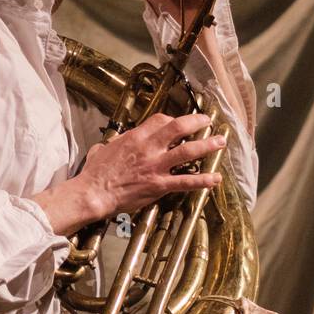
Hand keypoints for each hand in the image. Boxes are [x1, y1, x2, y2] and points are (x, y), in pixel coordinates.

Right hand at [77, 112, 225, 220]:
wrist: (93, 192)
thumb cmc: (95, 173)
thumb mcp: (103, 149)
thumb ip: (114, 143)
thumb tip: (114, 143)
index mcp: (136, 137)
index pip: (161, 120)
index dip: (174, 120)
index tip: (180, 123)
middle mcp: (149, 148)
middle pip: (179, 128)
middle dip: (197, 122)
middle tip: (208, 121)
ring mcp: (156, 166)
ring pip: (188, 151)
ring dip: (207, 146)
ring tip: (220, 142)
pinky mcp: (159, 185)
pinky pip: (185, 181)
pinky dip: (203, 180)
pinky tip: (215, 179)